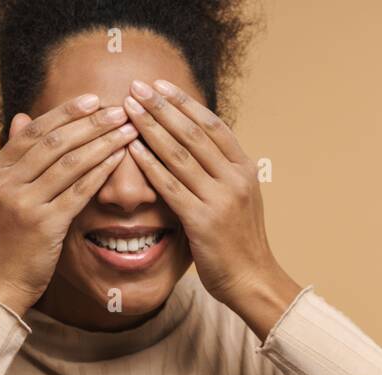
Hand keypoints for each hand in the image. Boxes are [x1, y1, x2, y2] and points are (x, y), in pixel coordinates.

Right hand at [0, 94, 139, 315]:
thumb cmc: (4, 241)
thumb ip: (13, 157)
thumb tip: (21, 117)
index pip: (34, 131)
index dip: (65, 113)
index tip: (92, 100)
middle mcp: (6, 183)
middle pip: (54, 142)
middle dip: (90, 123)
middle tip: (119, 108)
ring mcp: (23, 203)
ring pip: (70, 163)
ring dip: (102, 142)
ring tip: (127, 129)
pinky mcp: (43, 225)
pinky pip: (79, 191)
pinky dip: (101, 171)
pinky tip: (120, 159)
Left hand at [122, 79, 301, 332]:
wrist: (253, 281)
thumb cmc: (240, 244)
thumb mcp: (239, 200)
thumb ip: (221, 174)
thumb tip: (196, 149)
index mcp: (245, 170)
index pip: (212, 126)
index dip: (185, 103)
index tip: (161, 86)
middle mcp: (235, 179)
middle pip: (194, 133)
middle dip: (163, 107)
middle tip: (137, 86)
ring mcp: (220, 199)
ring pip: (180, 154)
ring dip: (152, 127)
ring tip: (129, 109)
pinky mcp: (203, 221)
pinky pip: (171, 186)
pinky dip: (150, 164)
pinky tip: (132, 148)